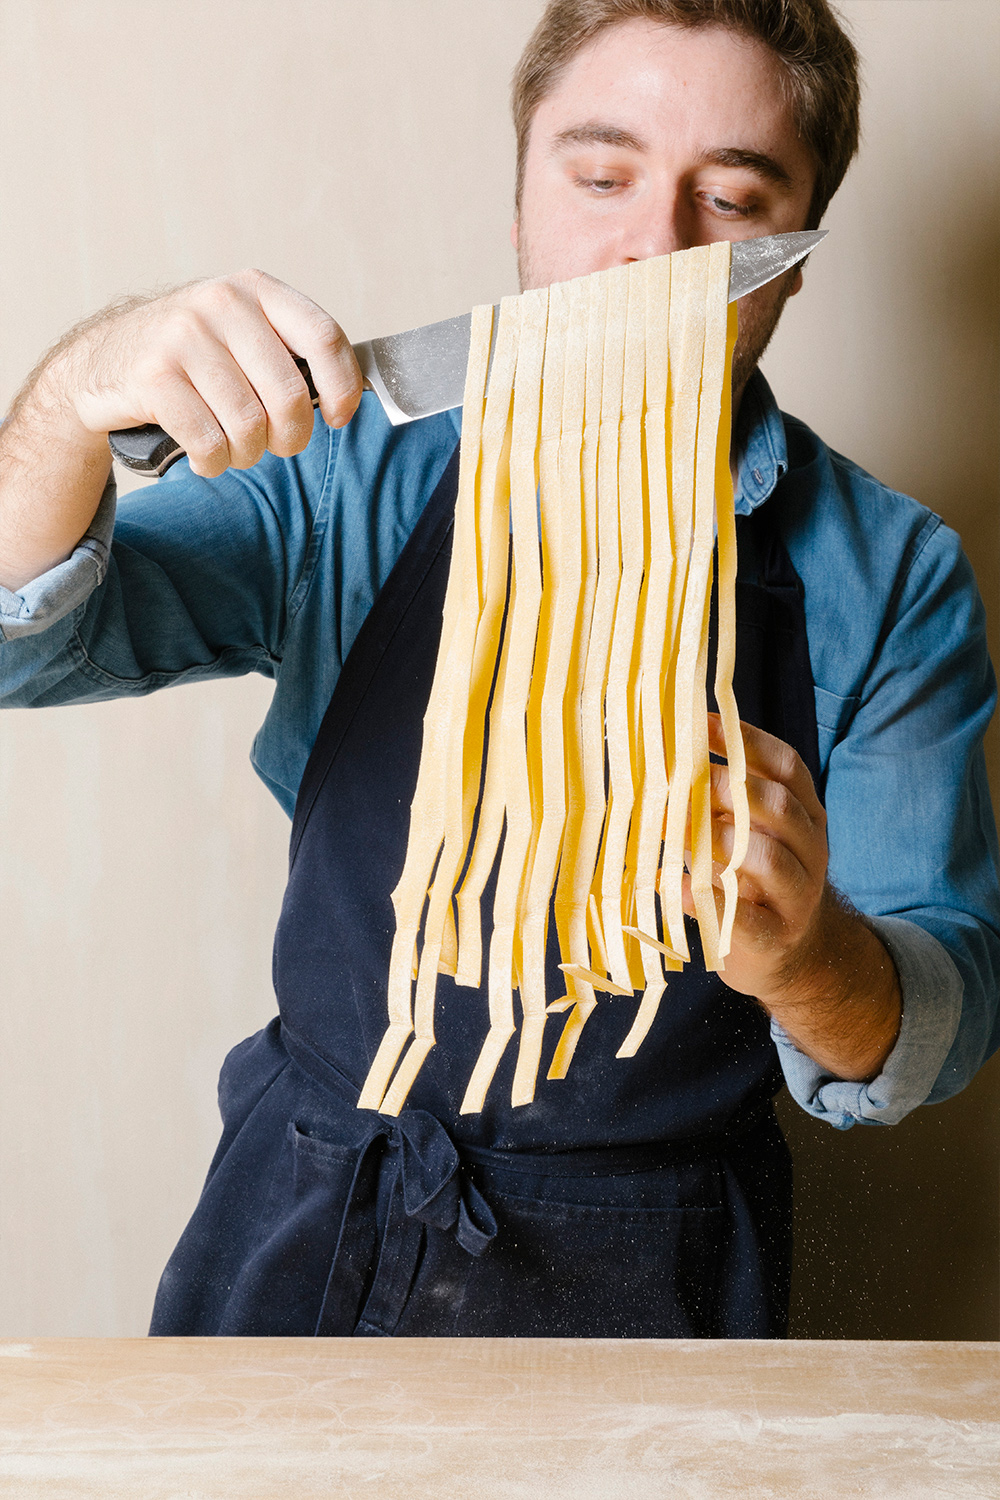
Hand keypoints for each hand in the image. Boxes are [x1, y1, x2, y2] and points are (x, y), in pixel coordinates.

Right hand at [52, 268, 362, 476]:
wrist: (102, 362)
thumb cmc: (189, 358)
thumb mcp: (240, 334)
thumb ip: (287, 353)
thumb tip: (344, 400)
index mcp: (256, 290)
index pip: (324, 336)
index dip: (342, 388)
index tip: (337, 419)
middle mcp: (222, 303)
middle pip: (290, 395)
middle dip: (290, 439)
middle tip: (276, 446)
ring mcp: (184, 336)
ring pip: (249, 426)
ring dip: (247, 455)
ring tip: (232, 449)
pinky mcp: (154, 375)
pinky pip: (210, 442)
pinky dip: (214, 463)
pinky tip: (204, 457)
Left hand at [685, 715, 900, 1079]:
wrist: (793, 957)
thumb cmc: (754, 880)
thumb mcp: (749, 831)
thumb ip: (722, 799)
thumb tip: (666, 756)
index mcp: (805, 813)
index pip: (787, 766)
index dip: (746, 741)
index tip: (699, 724)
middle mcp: (811, 849)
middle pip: (780, 806)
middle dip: (729, 788)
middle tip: (684, 782)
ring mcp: (799, 896)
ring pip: (771, 859)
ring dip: (721, 840)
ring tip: (679, 833)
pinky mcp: (777, 939)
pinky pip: (750, 920)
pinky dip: (712, 902)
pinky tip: (678, 888)